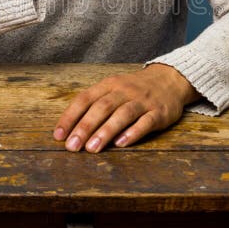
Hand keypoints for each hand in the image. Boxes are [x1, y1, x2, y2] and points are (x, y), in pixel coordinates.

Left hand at [53, 63, 200, 152]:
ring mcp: (143, 101)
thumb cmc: (133, 90)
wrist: (170, 79)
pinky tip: (121, 143)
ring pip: (122, 114)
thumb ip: (94, 105)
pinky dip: (133, 132)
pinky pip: (146, 122)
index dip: (70, 117)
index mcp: (109, 85)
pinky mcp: (159, 112)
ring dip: (105, 131)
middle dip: (85, 127)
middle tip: (72, 146)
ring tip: (92, 148)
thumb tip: (71, 129)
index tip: (58, 135)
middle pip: (102, 107)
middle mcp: (124, 91)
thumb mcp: (113, 89)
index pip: (85, 99)